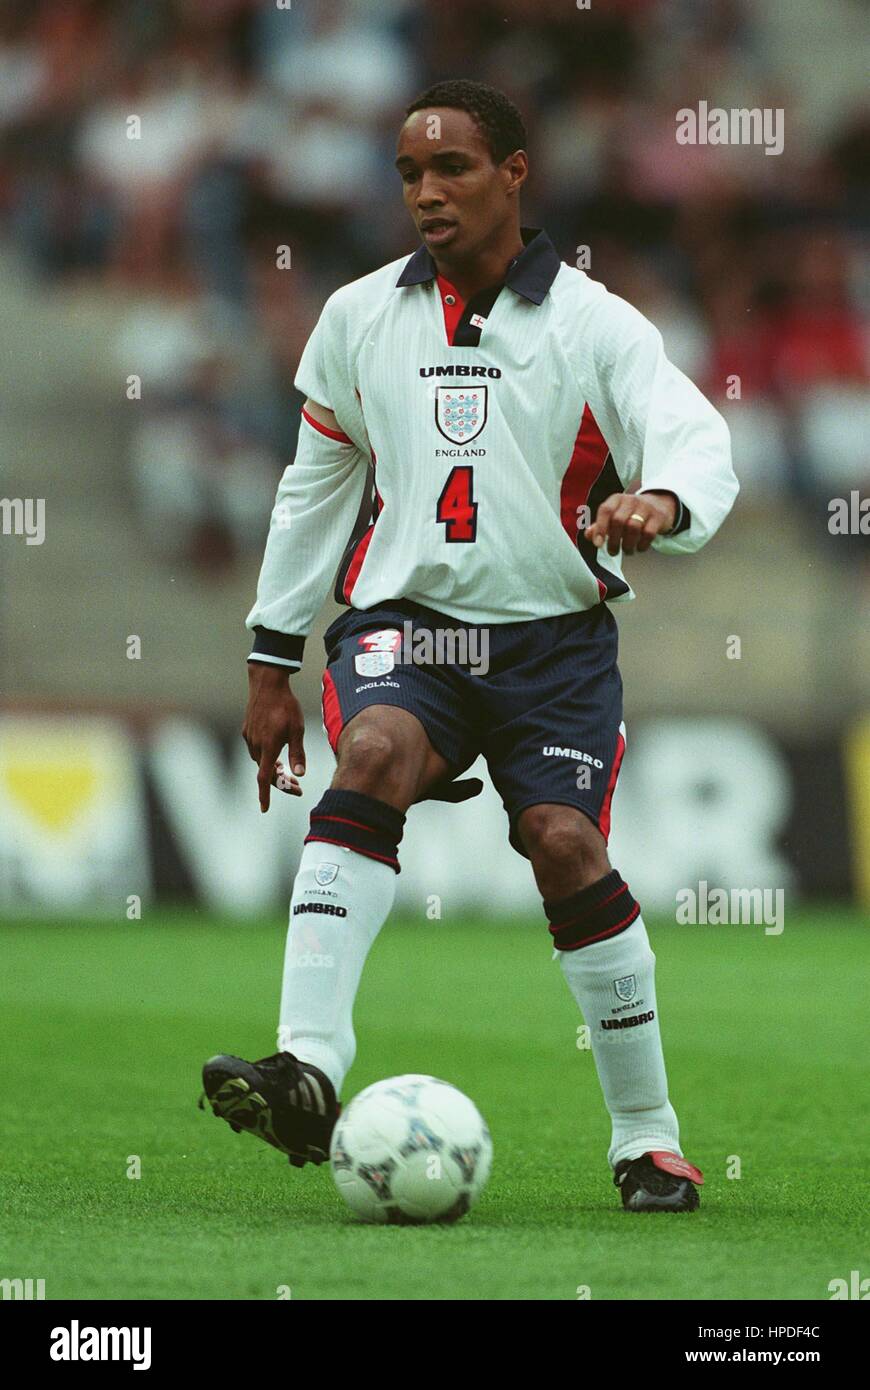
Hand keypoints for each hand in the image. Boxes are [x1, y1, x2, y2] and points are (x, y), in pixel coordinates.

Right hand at [242, 663, 305, 811]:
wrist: (267, 684)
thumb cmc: (286, 706)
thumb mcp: (297, 729)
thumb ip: (298, 752)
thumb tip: (300, 773)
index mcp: (268, 747)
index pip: (264, 778)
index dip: (264, 795)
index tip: (264, 809)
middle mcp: (255, 745)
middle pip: (265, 772)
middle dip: (281, 783)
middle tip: (297, 788)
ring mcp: (249, 737)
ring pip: (260, 761)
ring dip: (273, 770)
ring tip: (288, 773)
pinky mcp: (247, 730)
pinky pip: (256, 750)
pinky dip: (266, 757)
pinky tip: (276, 754)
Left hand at [584, 489, 677, 556]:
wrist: (659, 504)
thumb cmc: (631, 513)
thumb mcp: (614, 515)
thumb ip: (600, 526)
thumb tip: (588, 535)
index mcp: (616, 500)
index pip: (605, 510)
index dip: (600, 528)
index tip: (598, 544)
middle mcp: (630, 501)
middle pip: (618, 520)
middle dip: (613, 540)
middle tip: (613, 552)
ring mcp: (646, 507)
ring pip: (633, 527)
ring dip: (628, 544)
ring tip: (627, 551)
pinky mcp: (658, 517)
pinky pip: (648, 533)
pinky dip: (642, 545)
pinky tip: (639, 548)